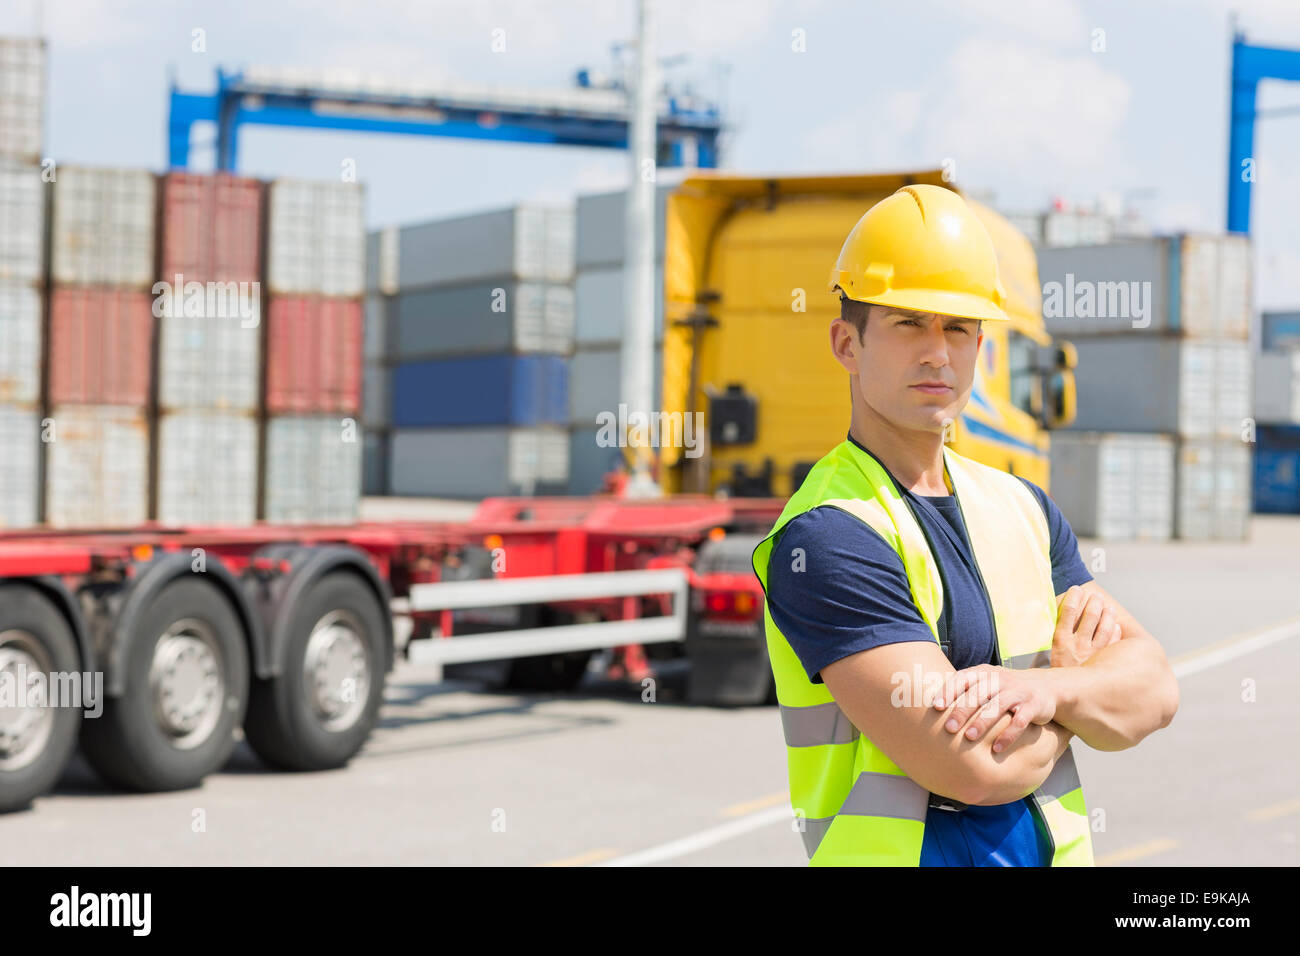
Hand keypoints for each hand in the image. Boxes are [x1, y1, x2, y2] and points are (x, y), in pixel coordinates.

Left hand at [933, 664, 1059, 752]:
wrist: (1046, 687)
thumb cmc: (1004, 689)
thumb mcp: (986, 683)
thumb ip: (964, 690)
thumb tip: (931, 707)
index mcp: (984, 672)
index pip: (963, 678)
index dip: (949, 691)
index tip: (936, 707)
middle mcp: (1000, 679)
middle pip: (978, 694)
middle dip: (962, 711)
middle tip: (949, 728)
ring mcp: (1018, 691)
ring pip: (997, 706)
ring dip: (982, 722)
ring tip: (969, 738)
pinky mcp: (1034, 705)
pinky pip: (1020, 721)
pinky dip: (1008, 735)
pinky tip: (996, 748)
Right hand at [1053, 584, 1120, 667]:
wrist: (1064, 695)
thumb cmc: (1058, 671)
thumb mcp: (1052, 652)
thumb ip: (1060, 634)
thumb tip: (1065, 613)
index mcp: (1060, 641)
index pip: (1068, 613)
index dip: (1074, 598)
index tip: (1077, 589)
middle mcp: (1077, 646)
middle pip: (1089, 617)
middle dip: (1094, 603)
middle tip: (1096, 596)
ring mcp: (1092, 654)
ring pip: (1104, 627)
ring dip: (1107, 614)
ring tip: (1107, 607)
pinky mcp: (1104, 662)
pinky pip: (1112, 642)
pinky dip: (1115, 631)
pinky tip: (1115, 625)